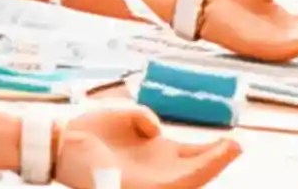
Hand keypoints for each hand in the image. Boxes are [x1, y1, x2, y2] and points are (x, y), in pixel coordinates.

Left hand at [54, 106, 240, 188]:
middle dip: (219, 158)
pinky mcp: (138, 188)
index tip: (234, 138)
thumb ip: (144, 116)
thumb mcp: (123, 115)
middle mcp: (158, 168)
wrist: (60, 143)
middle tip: (238, 145)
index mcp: (157, 151)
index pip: (193, 151)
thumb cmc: (88, 131)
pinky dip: (190, 176)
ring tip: (231, 150)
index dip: (214, 147)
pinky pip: (171, 185)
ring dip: (211, 167)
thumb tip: (156, 130)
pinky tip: (202, 167)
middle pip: (197, 166)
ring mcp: (150, 180)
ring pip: (190, 178)